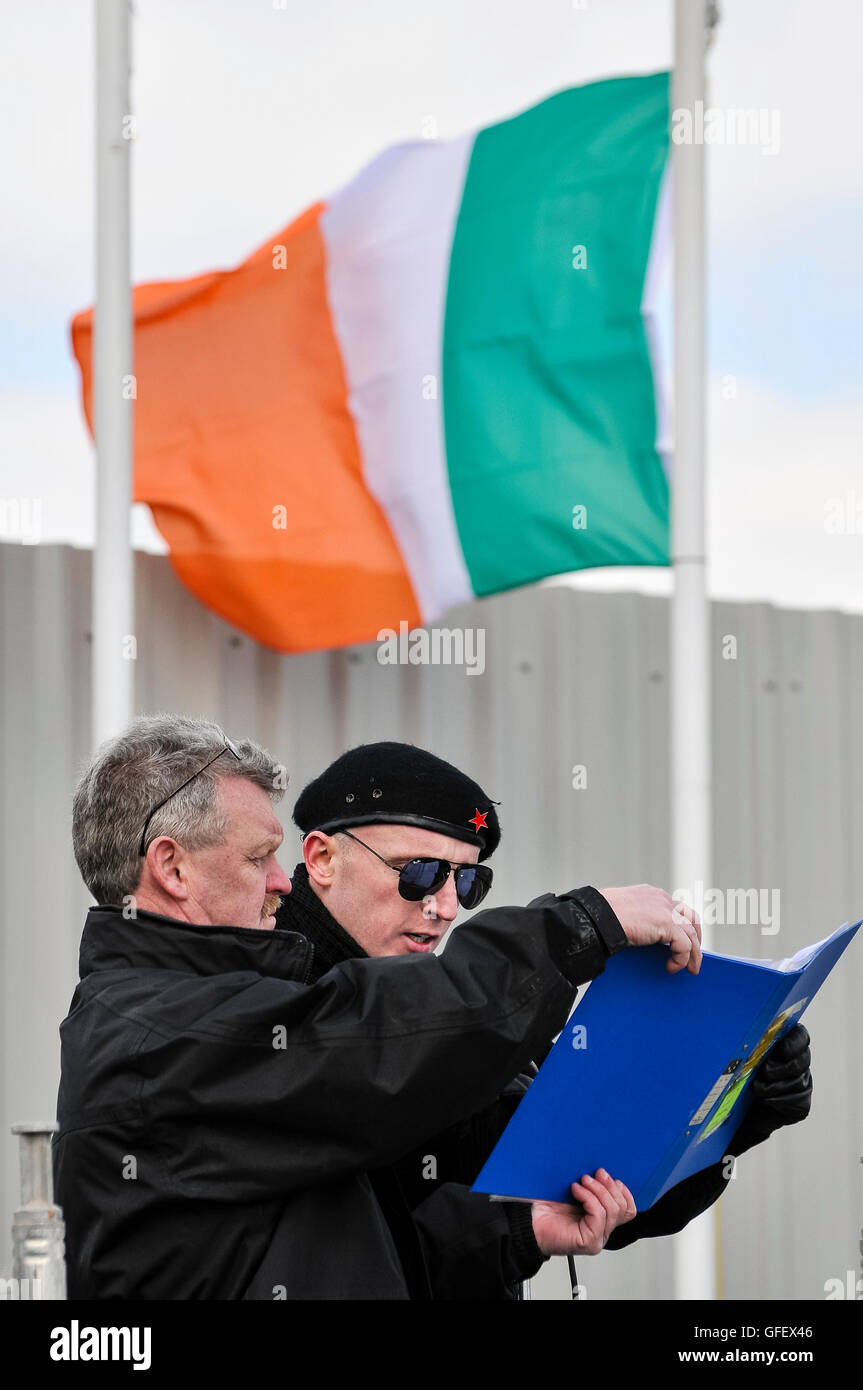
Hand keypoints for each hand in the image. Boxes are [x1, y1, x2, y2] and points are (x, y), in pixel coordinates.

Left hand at [531, 1170, 636, 1255]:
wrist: (530, 1223)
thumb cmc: (547, 1209)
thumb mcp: (575, 1192)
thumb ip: (592, 1186)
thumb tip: (602, 1170)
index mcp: (602, 1220)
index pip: (628, 1210)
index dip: (624, 1192)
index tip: (612, 1177)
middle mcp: (602, 1231)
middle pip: (623, 1208)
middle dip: (609, 1186)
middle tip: (595, 1174)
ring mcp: (597, 1238)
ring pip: (612, 1210)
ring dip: (598, 1190)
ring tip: (582, 1181)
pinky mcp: (589, 1241)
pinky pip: (599, 1215)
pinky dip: (589, 1198)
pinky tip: (576, 1191)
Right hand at [599, 883, 701, 973]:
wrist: (596, 917)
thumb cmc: (601, 916)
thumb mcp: (624, 912)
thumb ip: (639, 918)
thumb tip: (642, 933)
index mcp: (652, 895)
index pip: (677, 908)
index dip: (683, 925)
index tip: (683, 940)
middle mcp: (662, 899)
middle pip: (691, 917)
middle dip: (696, 937)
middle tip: (695, 955)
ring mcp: (666, 910)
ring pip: (691, 934)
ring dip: (693, 954)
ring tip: (691, 969)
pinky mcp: (667, 924)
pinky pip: (684, 946)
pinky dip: (681, 960)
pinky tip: (671, 968)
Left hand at [730, 1024, 812, 1156]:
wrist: (739, 1109)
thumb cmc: (739, 1075)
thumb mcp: (742, 1055)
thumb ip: (749, 1043)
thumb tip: (742, 1035)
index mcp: (786, 1042)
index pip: (801, 1036)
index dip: (795, 1042)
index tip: (782, 1049)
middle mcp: (799, 1061)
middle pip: (801, 1061)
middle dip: (780, 1068)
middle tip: (763, 1072)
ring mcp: (803, 1082)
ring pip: (798, 1082)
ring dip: (774, 1086)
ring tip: (757, 1087)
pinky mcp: (802, 1103)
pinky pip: (797, 1101)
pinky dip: (778, 1101)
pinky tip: (765, 1100)